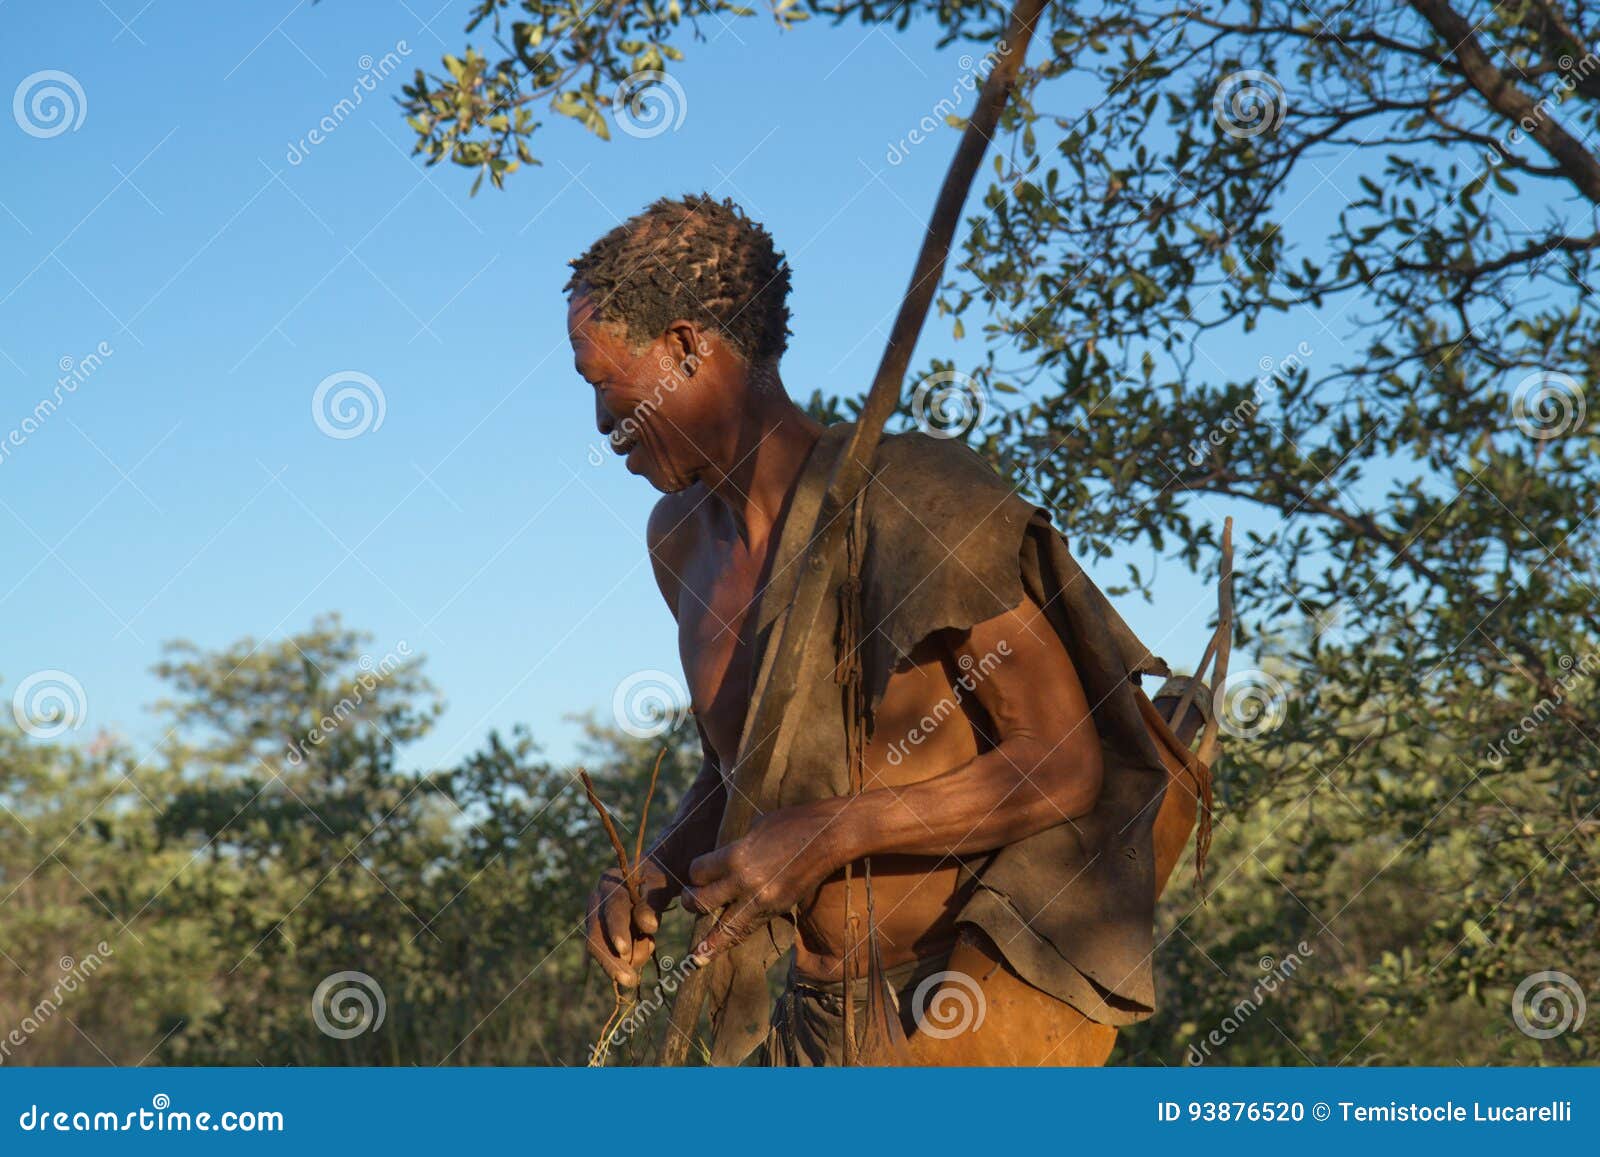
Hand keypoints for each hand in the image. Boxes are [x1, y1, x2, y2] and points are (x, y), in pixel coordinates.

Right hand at [585, 860, 673, 986]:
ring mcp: (598, 919)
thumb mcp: (661, 884)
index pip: (612, 908)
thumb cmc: (660, 878)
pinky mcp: (604, 935)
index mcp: (610, 882)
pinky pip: (612, 953)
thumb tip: (648, 926)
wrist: (654, 878)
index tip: (625, 951)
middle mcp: (597, 901)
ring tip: (646, 954)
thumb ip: (653, 902)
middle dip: (611, 960)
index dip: (617, 930)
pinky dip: (629, 957)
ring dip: (622, 961)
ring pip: (601, 948)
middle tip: (629, 981)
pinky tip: (646, 947)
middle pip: (596, 934)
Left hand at [681, 803, 841, 962]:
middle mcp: (744, 882)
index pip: (697, 872)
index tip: (697, 875)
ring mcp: (762, 900)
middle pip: (702, 902)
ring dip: (710, 941)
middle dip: (692, 903)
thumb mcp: (756, 828)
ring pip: (725, 929)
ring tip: (696, 956)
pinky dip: (736, 938)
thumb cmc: (792, 823)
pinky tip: (724, 949)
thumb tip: (723, 861)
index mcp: (735, 856)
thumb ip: (736, 848)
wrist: (829, 836)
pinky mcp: (778, 909)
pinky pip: (750, 928)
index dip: (694, 874)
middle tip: (690, 903)